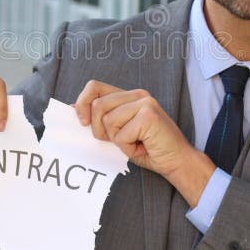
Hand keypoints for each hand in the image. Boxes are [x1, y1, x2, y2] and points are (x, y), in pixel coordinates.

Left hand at [74, 80, 214, 206]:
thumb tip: (72, 108)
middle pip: (98, 105)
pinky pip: (121, 134)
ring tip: (134, 142)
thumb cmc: (149, 149)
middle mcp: (137, 94)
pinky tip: (142, 146)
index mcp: (129, 95)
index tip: (82, 122)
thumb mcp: (118, 131)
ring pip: (108, 120)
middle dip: (99, 130)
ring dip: (117, 140)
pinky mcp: (148, 116)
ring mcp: (144, 103)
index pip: (94, 87)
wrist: (177, 162)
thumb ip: (100, 118)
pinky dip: (127, 147)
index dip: (82, 103)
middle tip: (117, 140)